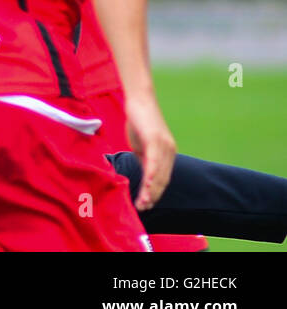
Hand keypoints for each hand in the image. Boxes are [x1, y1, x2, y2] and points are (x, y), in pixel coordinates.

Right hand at [124, 92, 175, 210]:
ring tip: (143, 202)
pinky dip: (151, 175)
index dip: (155, 193)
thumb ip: (145, 159)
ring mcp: (164, 146)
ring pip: (159, 174)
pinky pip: (154, 161)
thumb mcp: (141, 145)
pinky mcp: (155, 140)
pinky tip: (147, 185)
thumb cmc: (138, 121)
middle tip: (143, 208)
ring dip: (151, 190)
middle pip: (163, 180)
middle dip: (153, 196)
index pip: (163, 178)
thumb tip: (144, 175)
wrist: (138, 100)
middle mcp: (170, 151)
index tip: (146, 204)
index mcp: (167, 154)